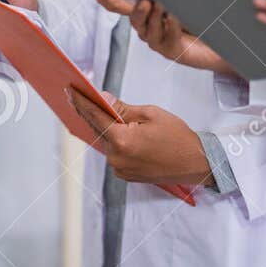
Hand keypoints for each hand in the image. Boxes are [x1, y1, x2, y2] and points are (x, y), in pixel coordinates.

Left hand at [65, 88, 210, 186]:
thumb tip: (103, 99)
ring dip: (105, 128)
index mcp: (122, 141)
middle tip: (78, 97)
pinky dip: (115, 141)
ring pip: (106, 142)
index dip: (80, 102)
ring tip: (103, 112)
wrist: (196, 163)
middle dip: (91, 113)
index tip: (69, 91)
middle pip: (97, 130)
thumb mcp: (151, 114)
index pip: (95, 117)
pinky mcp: (125, 175)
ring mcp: (120, 169)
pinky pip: (114, 153)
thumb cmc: (177, 137)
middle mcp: (116, 158)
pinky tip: (120, 131)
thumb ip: (124, 108)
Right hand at [125, 0, 233, 73]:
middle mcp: (148, 26)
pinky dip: (170, 26)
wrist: (220, 40)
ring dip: (154, 17)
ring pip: (148, 29)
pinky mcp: (171, 50)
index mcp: (145, 10)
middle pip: (134, 18)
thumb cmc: (198, 15)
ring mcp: (158, 40)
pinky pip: (167, 38)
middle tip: (145, 1)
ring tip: (161, 5)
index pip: (120, 5)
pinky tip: (175, 17)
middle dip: (137, 9)